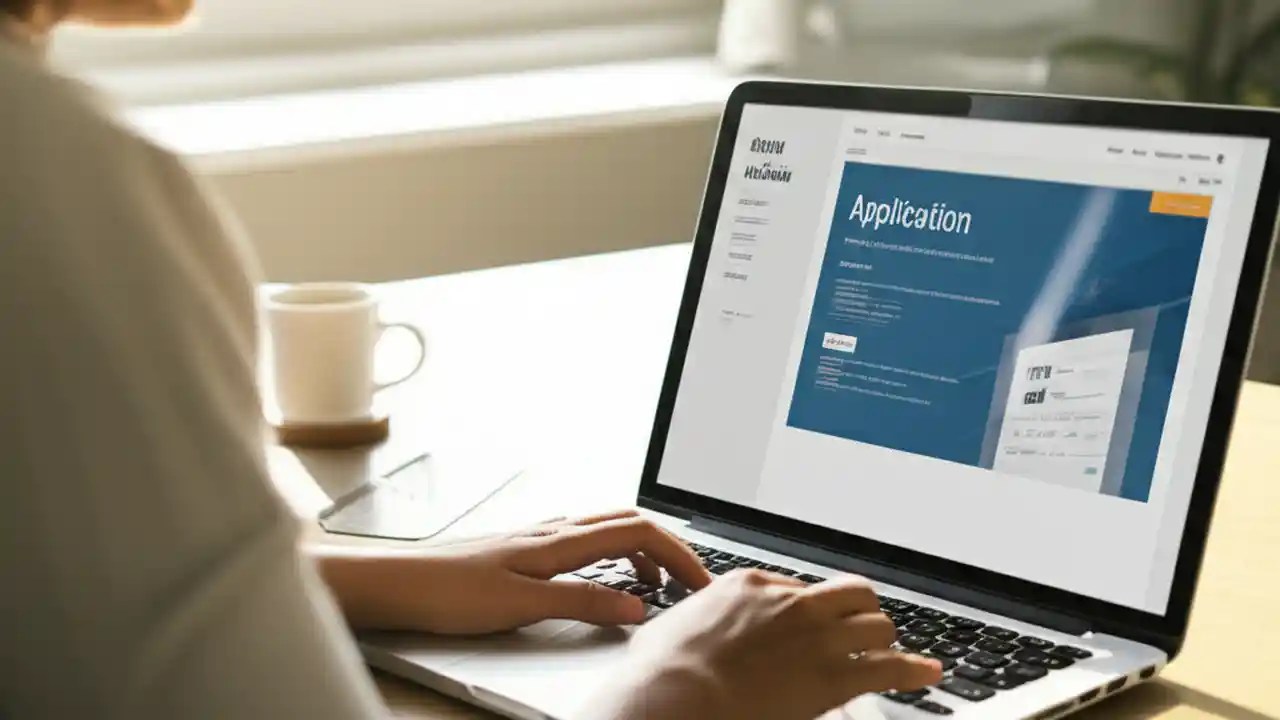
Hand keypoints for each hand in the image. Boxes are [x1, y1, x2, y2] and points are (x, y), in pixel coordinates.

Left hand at [316, 509, 711, 634]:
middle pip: (628, 522)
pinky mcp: (523, 549)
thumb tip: (635, 608)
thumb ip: (581, 603)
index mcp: (559, 541)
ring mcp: (537, 537)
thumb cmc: (448, 591)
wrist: (396, 582)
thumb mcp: (522, 605)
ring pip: (606, 528)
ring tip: (656, 583)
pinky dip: (611, 554)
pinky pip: (583, 540)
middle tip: (690, 581)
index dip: (678, 553)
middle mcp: (552, 531)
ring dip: (641, 549)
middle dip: (668, 548)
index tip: (701, 581)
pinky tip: (602, 576)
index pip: (637, 532)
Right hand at [593, 570, 941, 719]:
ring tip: (887, 650)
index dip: (805, 609)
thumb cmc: (663, 670)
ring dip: (882, 639)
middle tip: (858, 626)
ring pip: (875, 624)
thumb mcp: (671, 626)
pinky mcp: (833, 676)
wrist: (676, 696)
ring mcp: (815, 637)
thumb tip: (684, 628)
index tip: (806, 624)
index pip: (795, 587)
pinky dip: (914, 670)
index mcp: (750, 585)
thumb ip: (694, 620)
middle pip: (848, 593)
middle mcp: (790, 603)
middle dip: (858, 609)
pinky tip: (927, 672)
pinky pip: (890, 666)